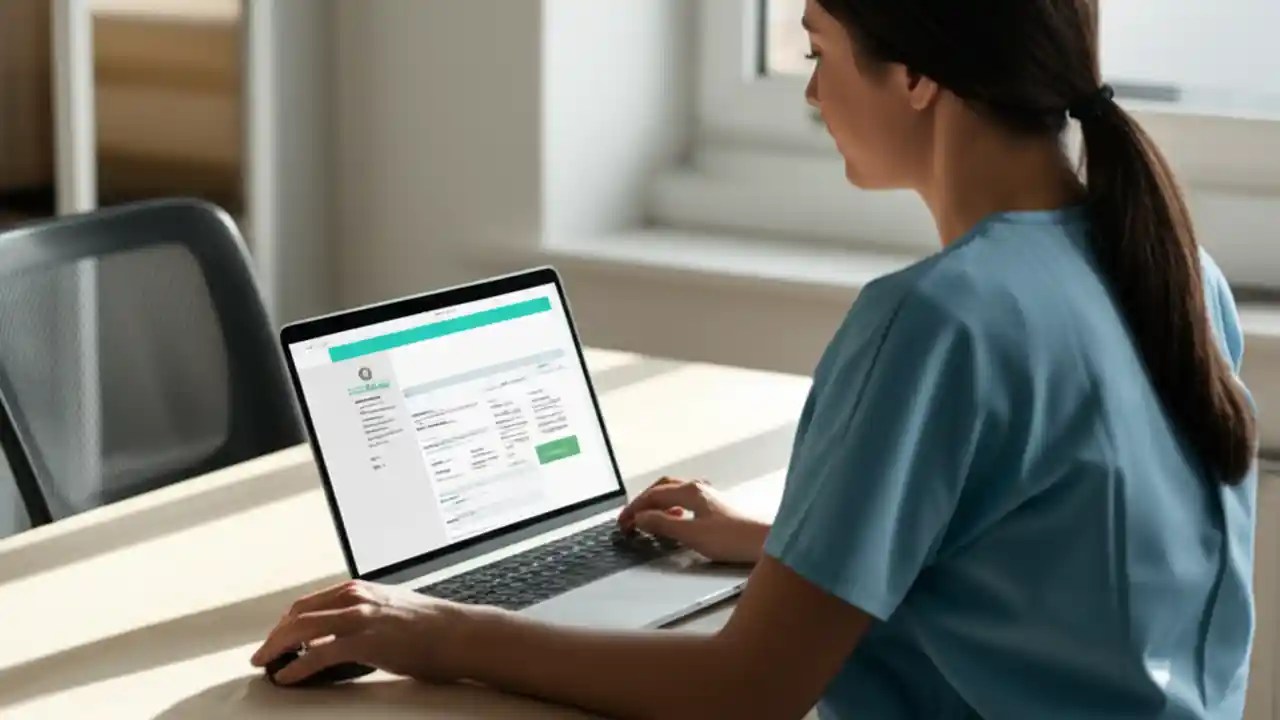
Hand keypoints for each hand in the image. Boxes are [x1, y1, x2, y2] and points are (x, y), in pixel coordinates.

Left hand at [250, 580, 476, 685]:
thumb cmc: (434, 627)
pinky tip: (287, 677)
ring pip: (301, 629)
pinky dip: (296, 667)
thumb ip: (365, 616)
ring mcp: (359, 618)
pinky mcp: (365, 642)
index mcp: (362, 589)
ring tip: (265, 664)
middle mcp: (356, 598)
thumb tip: (340, 637)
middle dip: (274, 635)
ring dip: (276, 648)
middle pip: (299, 614)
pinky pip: (318, 655)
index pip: (310, 602)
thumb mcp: (393, 609)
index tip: (276, 636)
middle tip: (263, 654)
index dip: (287, 622)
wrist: (460, 634)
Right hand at [617, 477, 768, 564]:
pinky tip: (673, 519)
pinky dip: (670, 507)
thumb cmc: (733, 538)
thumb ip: (664, 525)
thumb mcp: (692, 534)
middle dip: (643, 502)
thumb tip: (640, 518)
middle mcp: (698, 488)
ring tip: (647, 520)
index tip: (623, 523)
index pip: (653, 495)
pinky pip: (684, 500)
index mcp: (690, 491)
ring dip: (656, 503)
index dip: (635, 509)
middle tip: (630, 519)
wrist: (765, 542)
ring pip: (673, 492)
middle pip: (662, 488)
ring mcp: (707, 496)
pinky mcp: (715, 507)